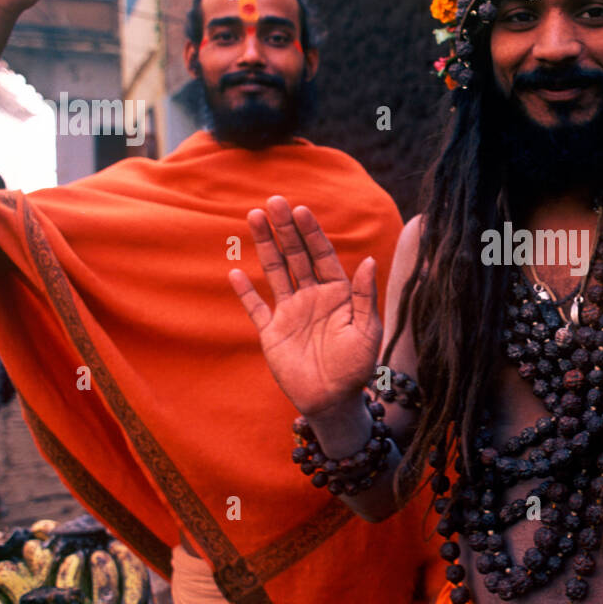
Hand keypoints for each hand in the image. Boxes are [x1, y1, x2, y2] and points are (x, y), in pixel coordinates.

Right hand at [229, 196, 381, 420]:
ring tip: (253, 217)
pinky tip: (234, 272)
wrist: (333, 402)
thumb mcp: (367, 331)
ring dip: (265, 246)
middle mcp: (312, 296)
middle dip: (285, 229)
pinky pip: (256, 308)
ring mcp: (290, 312)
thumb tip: (367, 260)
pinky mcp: (272, 332)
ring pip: (275, 271)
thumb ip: (363, 296)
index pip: (322, 255)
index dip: (312, 233)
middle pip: (296, 255)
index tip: (301, 210)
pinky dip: (245, 292)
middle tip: (274, 201)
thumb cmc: (356, 368)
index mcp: (337, 293)